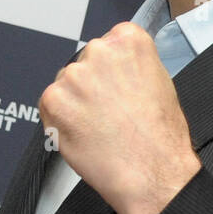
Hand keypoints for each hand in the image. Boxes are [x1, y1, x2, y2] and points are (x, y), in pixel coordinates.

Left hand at [38, 22, 200, 213]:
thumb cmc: (161, 136)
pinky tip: (85, 133)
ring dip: (75, 102)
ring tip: (100, 126)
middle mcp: (99, 50)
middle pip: (85, 62)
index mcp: (128, 40)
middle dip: (92, 85)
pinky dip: (61, 120)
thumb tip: (116, 66)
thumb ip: (132, 64)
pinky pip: (51, 106)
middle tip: (109, 112)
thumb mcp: (160, 81)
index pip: (109, 42)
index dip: (112, 70)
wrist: (151, 173)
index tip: (117, 85)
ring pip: (66, 84)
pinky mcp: (53, 99)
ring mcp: (74, 74)